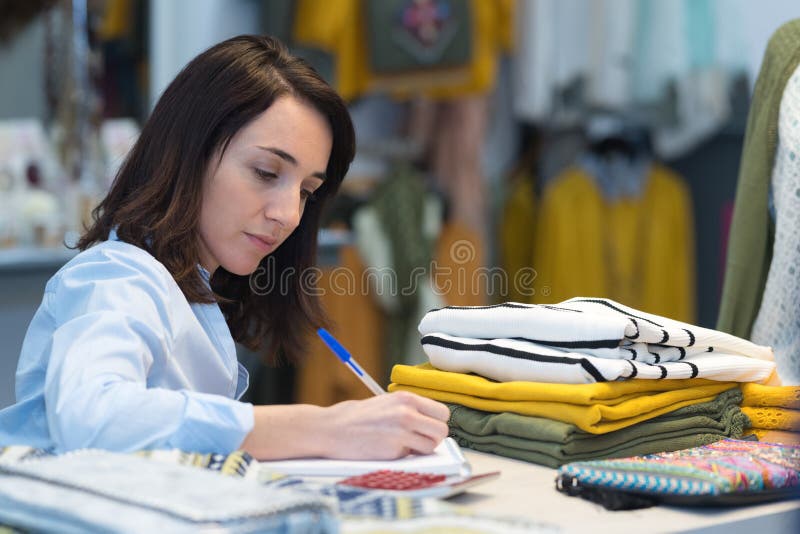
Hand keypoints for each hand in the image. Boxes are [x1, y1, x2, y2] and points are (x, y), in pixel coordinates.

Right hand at [320, 391, 449, 459]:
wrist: (331, 429)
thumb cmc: (355, 417)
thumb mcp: (385, 403)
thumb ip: (408, 409)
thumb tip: (429, 421)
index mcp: (406, 398)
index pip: (442, 411)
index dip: (436, 422)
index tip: (427, 428)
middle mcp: (407, 412)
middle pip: (442, 430)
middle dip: (433, 438)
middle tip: (418, 440)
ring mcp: (402, 431)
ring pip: (432, 445)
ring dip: (422, 449)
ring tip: (404, 446)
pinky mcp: (394, 450)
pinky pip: (413, 456)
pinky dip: (406, 456)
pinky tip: (389, 450)